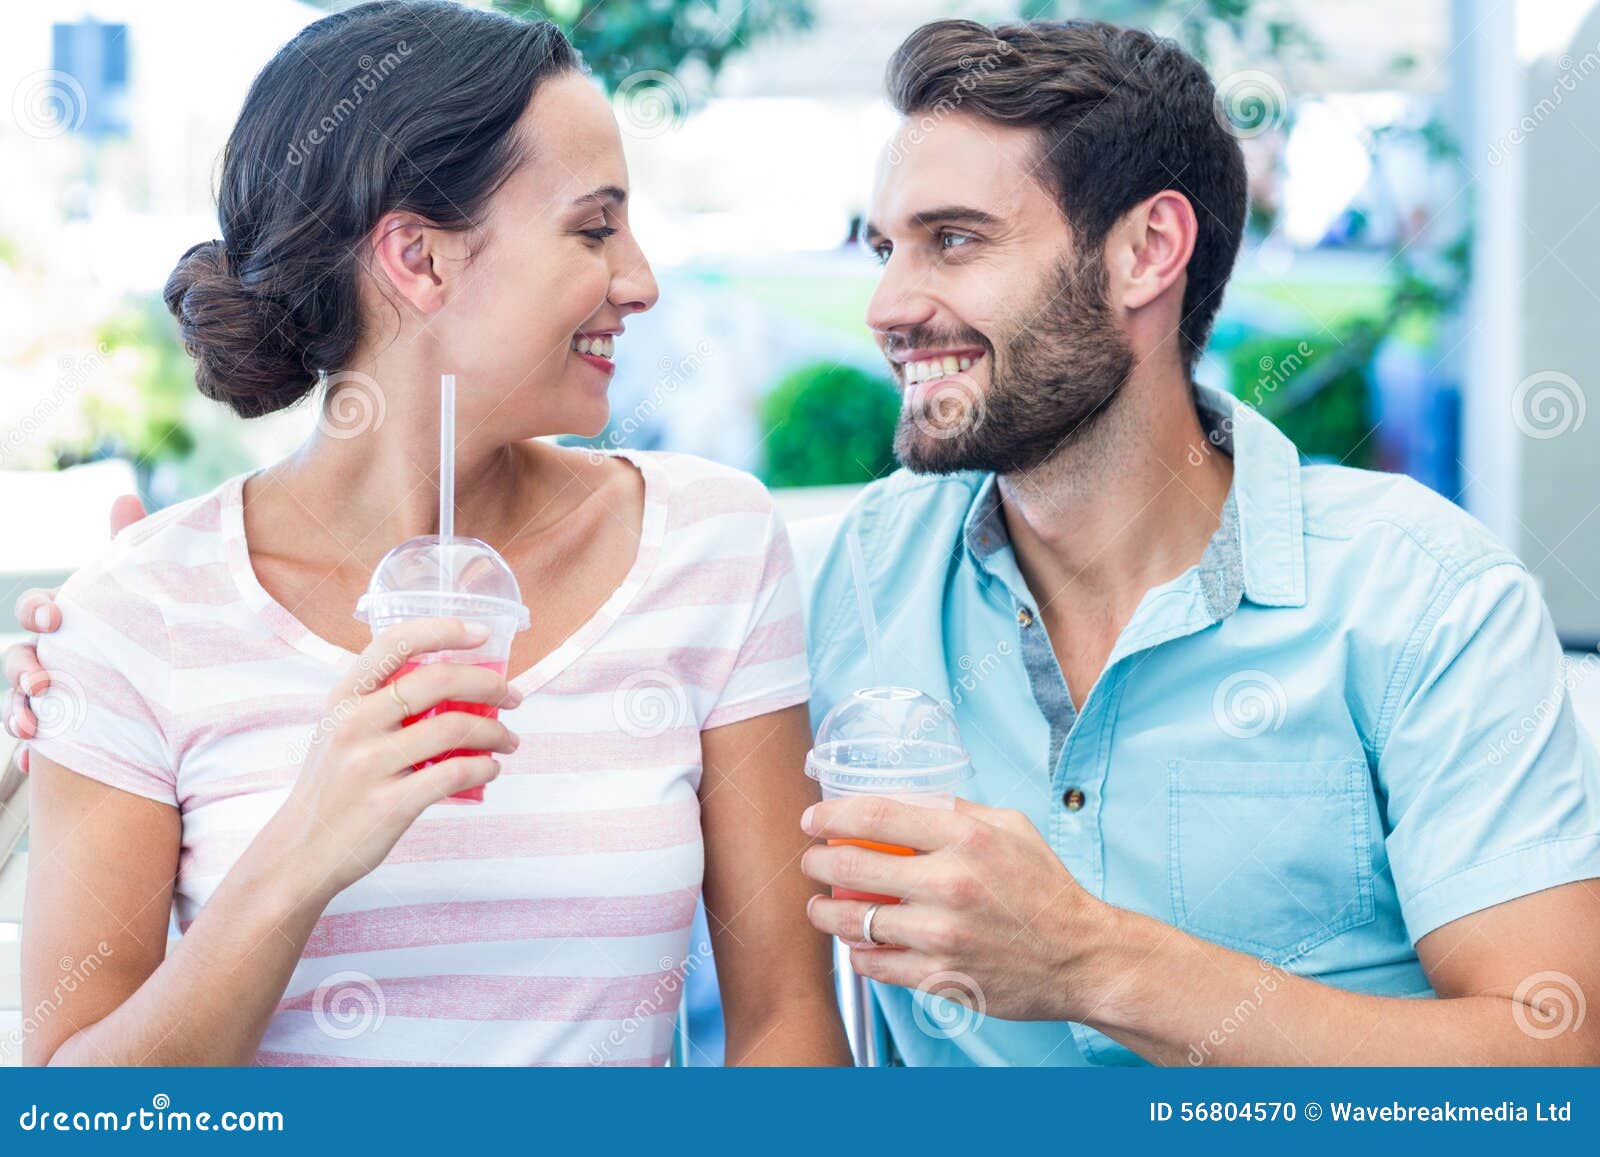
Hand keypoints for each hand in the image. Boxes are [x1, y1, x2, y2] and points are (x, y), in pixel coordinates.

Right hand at [4, 494, 146, 765]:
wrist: (163, 688)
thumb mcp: (134, 593)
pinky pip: (35, 748)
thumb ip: (125, 548)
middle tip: (45, 683)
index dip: (40, 611)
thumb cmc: (137, 627)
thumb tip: (124, 495)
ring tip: (34, 728)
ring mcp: (47, 696)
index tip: (59, 617)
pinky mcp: (59, 734)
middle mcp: (47, 656)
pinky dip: (33, 754)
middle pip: (17, 660)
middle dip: (25, 670)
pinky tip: (37, 761)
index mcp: (62, 620)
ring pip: (17, 704)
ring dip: (18, 714)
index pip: (36, 610)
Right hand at [258, 617, 522, 901]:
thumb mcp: (341, 731)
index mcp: (343, 697)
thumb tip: (457, 682)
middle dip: (490, 684)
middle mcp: (353, 724)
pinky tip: (490, 768)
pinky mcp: (389, 805)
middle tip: (512, 697)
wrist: (300, 851)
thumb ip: (382, 704)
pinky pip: (454, 774)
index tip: (482, 635)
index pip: (395, 641)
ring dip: (496, 732)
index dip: (444, 629)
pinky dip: (484, 767)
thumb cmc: (333, 785)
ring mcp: (369, 764)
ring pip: (455, 728)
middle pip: (438, 681)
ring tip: (508, 741)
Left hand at [800, 796, 1111, 1022]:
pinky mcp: (940, 977)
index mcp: (966, 837)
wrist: (1081, 957)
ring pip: (855, 921)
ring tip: (820, 907)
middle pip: (853, 865)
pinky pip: (875, 964)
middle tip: (811, 861)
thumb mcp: (1012, 826)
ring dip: (825, 912)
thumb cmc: (1046, 889)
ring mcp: (942, 935)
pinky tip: (858, 943)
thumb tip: (903, 799)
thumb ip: (957, 809)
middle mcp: (950, 883)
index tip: (813, 820)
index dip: (832, 815)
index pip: (876, 815)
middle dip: (818, 861)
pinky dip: (858, 953)